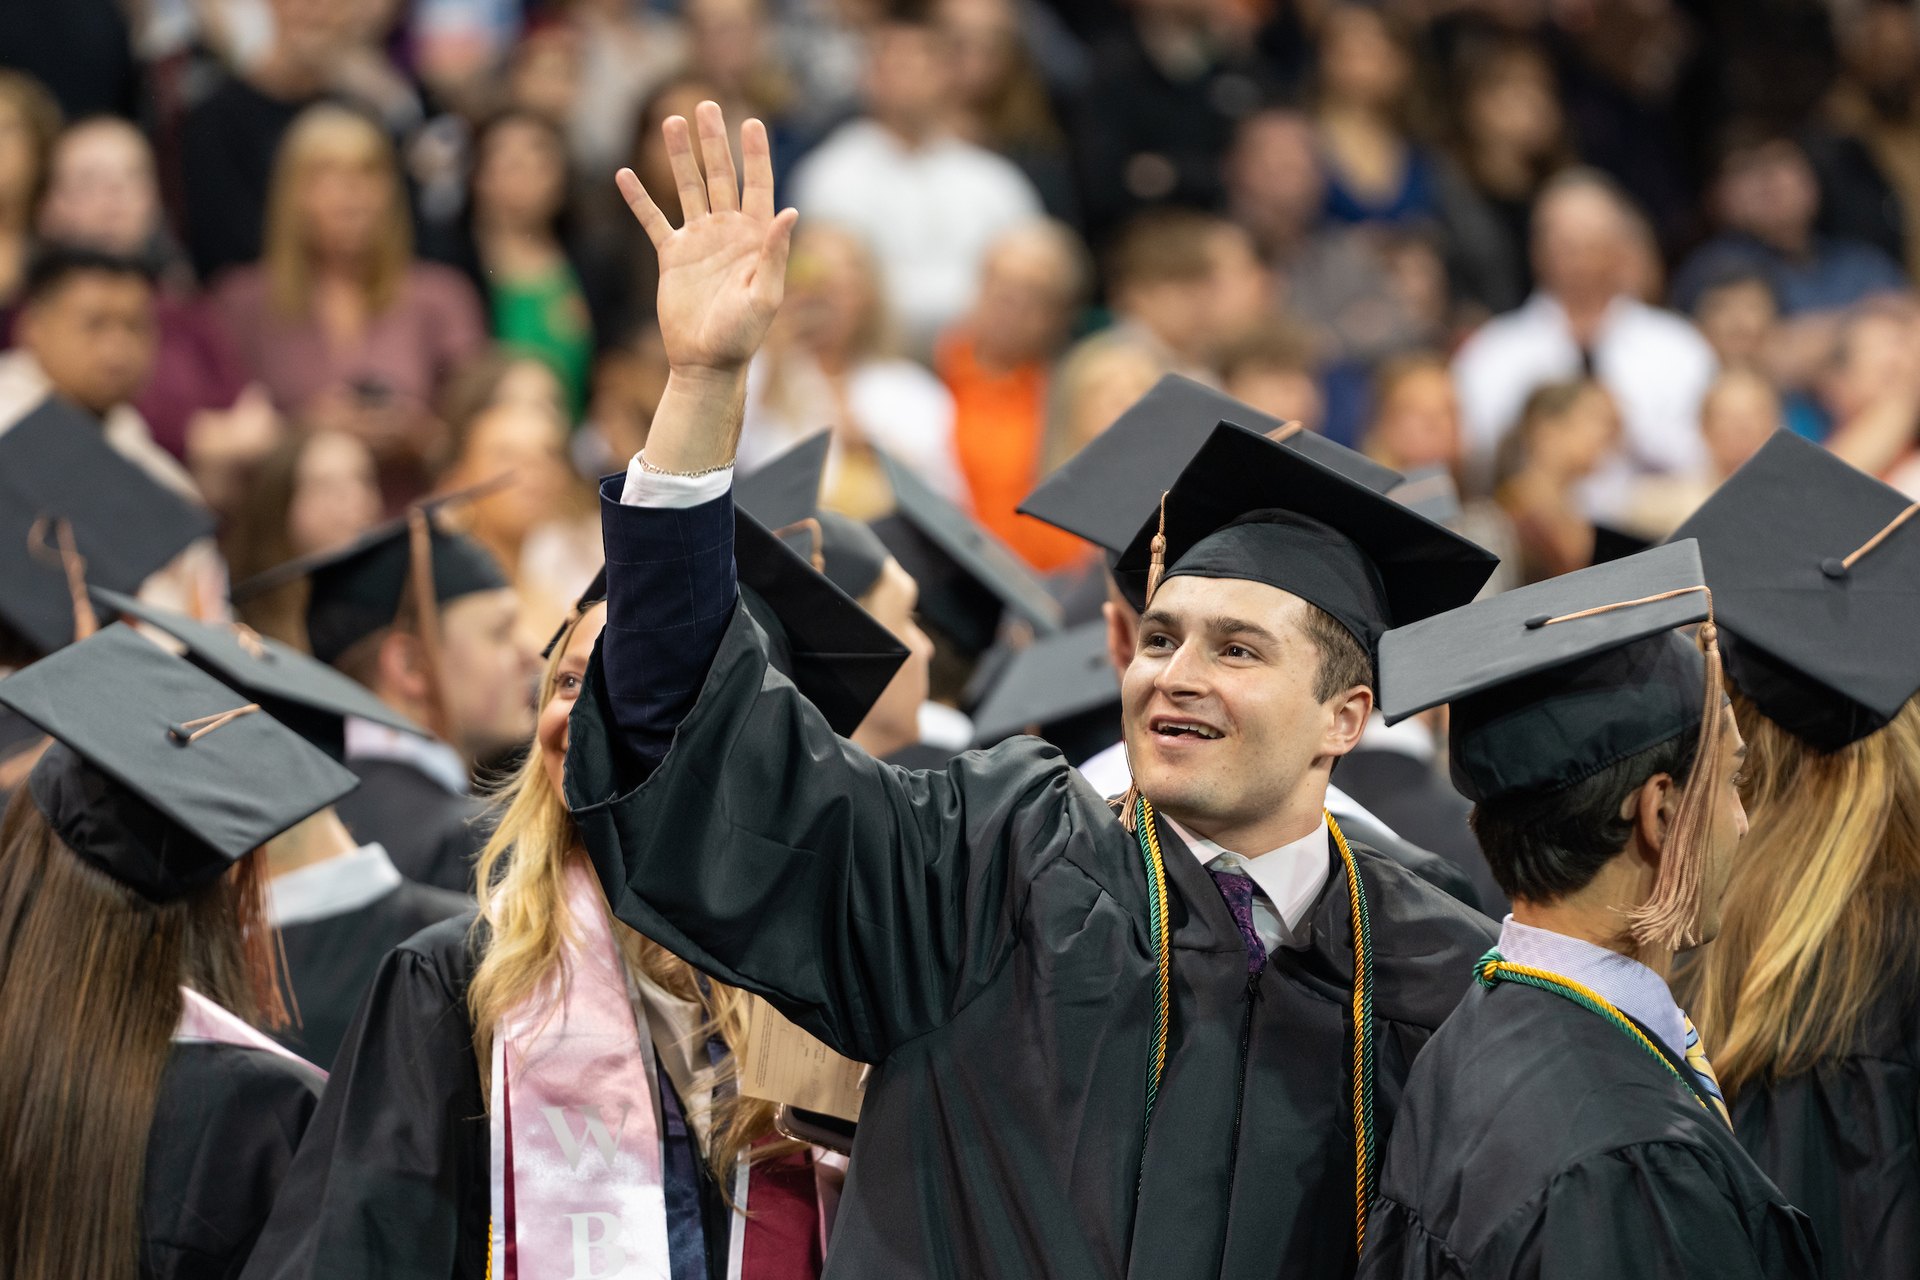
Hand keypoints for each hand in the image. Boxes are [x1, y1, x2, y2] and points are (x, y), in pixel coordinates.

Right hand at [617, 102, 797, 378]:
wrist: (706, 363)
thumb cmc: (743, 335)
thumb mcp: (765, 295)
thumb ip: (775, 252)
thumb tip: (789, 211)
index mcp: (755, 238)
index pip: (758, 186)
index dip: (755, 155)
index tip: (752, 123)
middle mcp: (727, 233)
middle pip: (721, 177)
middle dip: (714, 142)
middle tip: (706, 105)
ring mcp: (698, 241)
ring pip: (688, 189)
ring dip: (679, 157)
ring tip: (672, 121)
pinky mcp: (671, 256)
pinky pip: (652, 220)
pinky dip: (638, 199)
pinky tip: (624, 174)